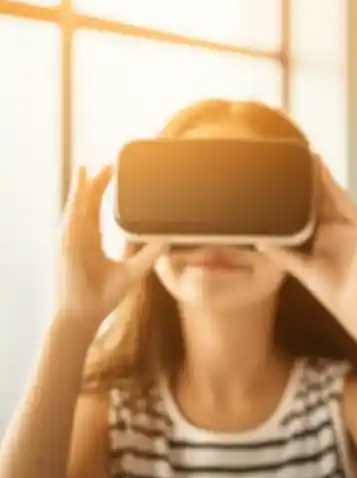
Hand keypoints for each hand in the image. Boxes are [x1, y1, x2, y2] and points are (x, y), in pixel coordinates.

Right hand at [57, 167, 165, 326]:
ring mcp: (71, 243)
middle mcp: (79, 238)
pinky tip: (79, 197)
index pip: (95, 209)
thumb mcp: (133, 269)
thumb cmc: (105, 295)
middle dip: (93, 183)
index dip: (101, 190)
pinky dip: (75, 211)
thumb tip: (167, 239)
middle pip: (85, 203)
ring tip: (86, 171)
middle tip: (105, 164)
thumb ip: (149, 253)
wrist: (87, 314)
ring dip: (80, 190)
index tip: (111, 173)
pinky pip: (71, 227)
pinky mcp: (68, 251)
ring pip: (76, 210)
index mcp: (91, 240)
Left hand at [260, 161, 356, 329]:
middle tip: (291, 153)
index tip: (281, 169)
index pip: (309, 204)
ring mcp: (351, 224)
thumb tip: (259, 240)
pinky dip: (333, 187)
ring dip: (321, 175)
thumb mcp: (301, 267)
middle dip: (308, 176)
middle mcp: (338, 225)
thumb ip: (282, 253)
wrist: (355, 305)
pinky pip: (345, 202)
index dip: (297, 188)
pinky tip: (322, 173)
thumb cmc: (332, 289)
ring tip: (306, 155)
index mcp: (324, 232)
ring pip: (333, 194)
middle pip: (321, 195)